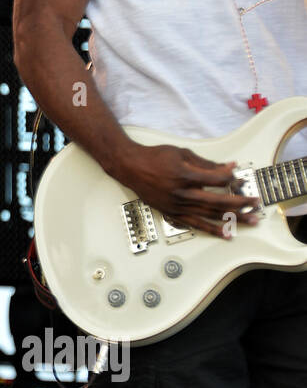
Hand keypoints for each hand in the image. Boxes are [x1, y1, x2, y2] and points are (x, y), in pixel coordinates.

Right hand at [117, 143, 259, 238]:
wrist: (130, 167)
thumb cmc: (155, 157)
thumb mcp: (182, 153)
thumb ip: (206, 162)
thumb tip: (229, 167)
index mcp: (185, 175)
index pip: (217, 179)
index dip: (231, 178)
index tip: (239, 178)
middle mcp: (182, 193)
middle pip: (218, 201)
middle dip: (240, 203)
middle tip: (256, 204)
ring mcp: (176, 205)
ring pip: (210, 215)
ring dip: (232, 219)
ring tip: (249, 221)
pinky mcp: (172, 213)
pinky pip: (195, 224)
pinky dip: (211, 229)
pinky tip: (225, 234)